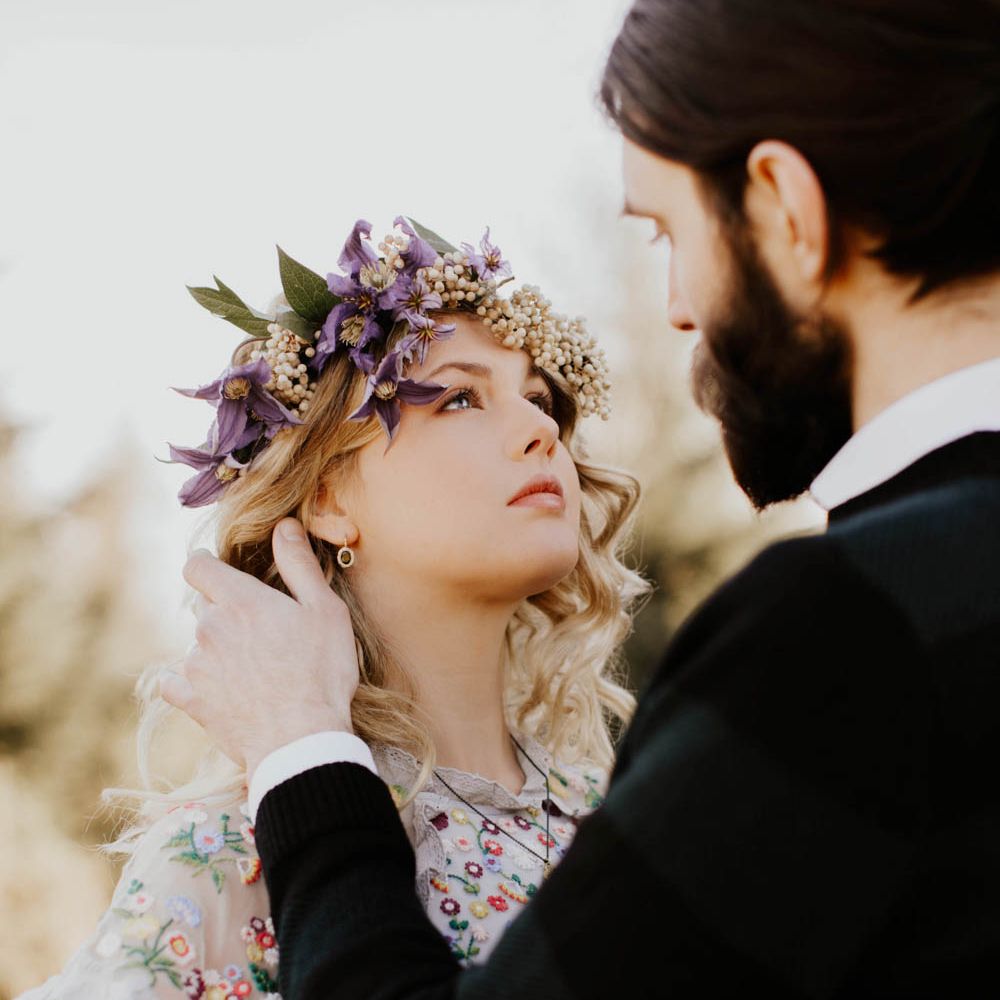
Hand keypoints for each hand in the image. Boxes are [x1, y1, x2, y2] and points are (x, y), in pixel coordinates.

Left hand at [160, 517, 359, 778]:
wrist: (300, 739)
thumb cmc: (321, 671)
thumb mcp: (324, 610)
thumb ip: (298, 565)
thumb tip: (283, 525)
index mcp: (239, 600)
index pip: (198, 566)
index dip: (207, 565)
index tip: (221, 572)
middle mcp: (208, 627)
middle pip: (205, 607)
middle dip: (227, 613)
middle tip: (263, 633)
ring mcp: (195, 665)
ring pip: (198, 645)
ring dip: (218, 650)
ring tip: (254, 671)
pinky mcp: (192, 701)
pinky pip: (177, 682)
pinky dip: (193, 682)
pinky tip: (221, 690)